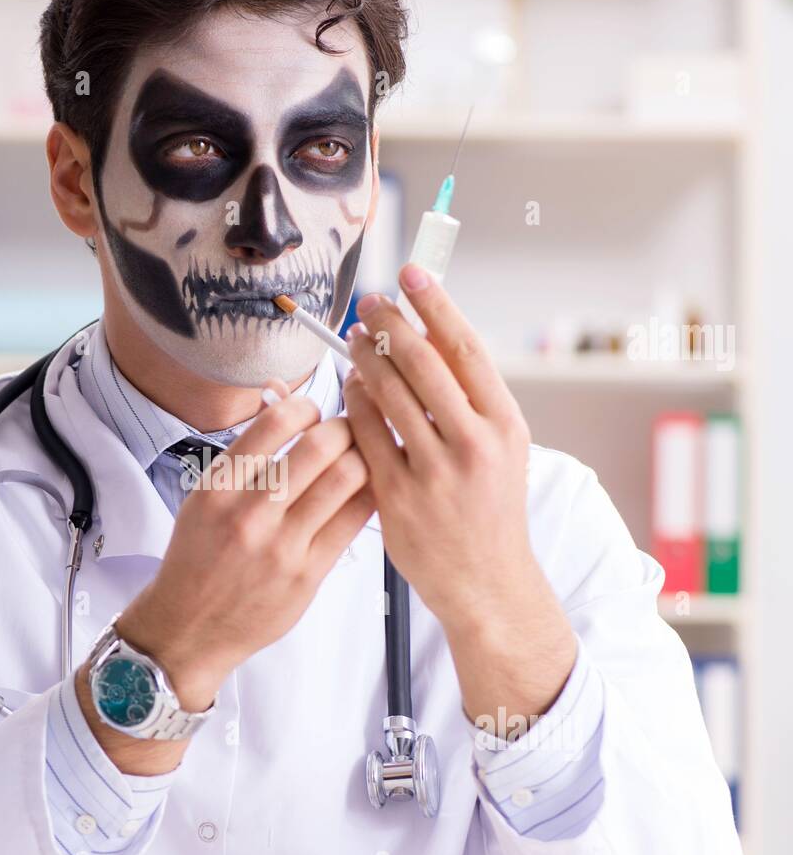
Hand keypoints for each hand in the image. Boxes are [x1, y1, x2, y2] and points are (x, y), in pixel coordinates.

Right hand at [118, 379, 374, 714]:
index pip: (275, 422)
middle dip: (345, 428)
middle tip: (347, 433)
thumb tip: (282, 400)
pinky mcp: (307, 574)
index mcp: (219, 488)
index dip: (306, 407)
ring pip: (345, 478)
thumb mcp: (204, 500)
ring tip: (359, 460)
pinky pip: (353, 520)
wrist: (189, 629)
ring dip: (362, 459)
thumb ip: (244, 457)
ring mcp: (281, 546)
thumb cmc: (198, 561)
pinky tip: (364, 492)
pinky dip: (367, 496)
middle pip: (321, 445)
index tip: (312, 413)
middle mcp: (249, 513)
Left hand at [342, 264, 575, 725]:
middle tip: (369, 302)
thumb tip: (433, 337)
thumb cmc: (489, 507)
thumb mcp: (501, 449)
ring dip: (366, 358)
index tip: (413, 274)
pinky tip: (350, 387)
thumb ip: (471, 399)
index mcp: (505, 424)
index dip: (436, 305)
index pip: (466, 349)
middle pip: (423, 363)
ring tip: (355, 337)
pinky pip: (366, 436)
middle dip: (391, 324)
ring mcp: (436, 471)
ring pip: (389, 395)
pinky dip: (354, 404)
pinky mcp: (399, 496)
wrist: (486, 580)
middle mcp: (475, 443)